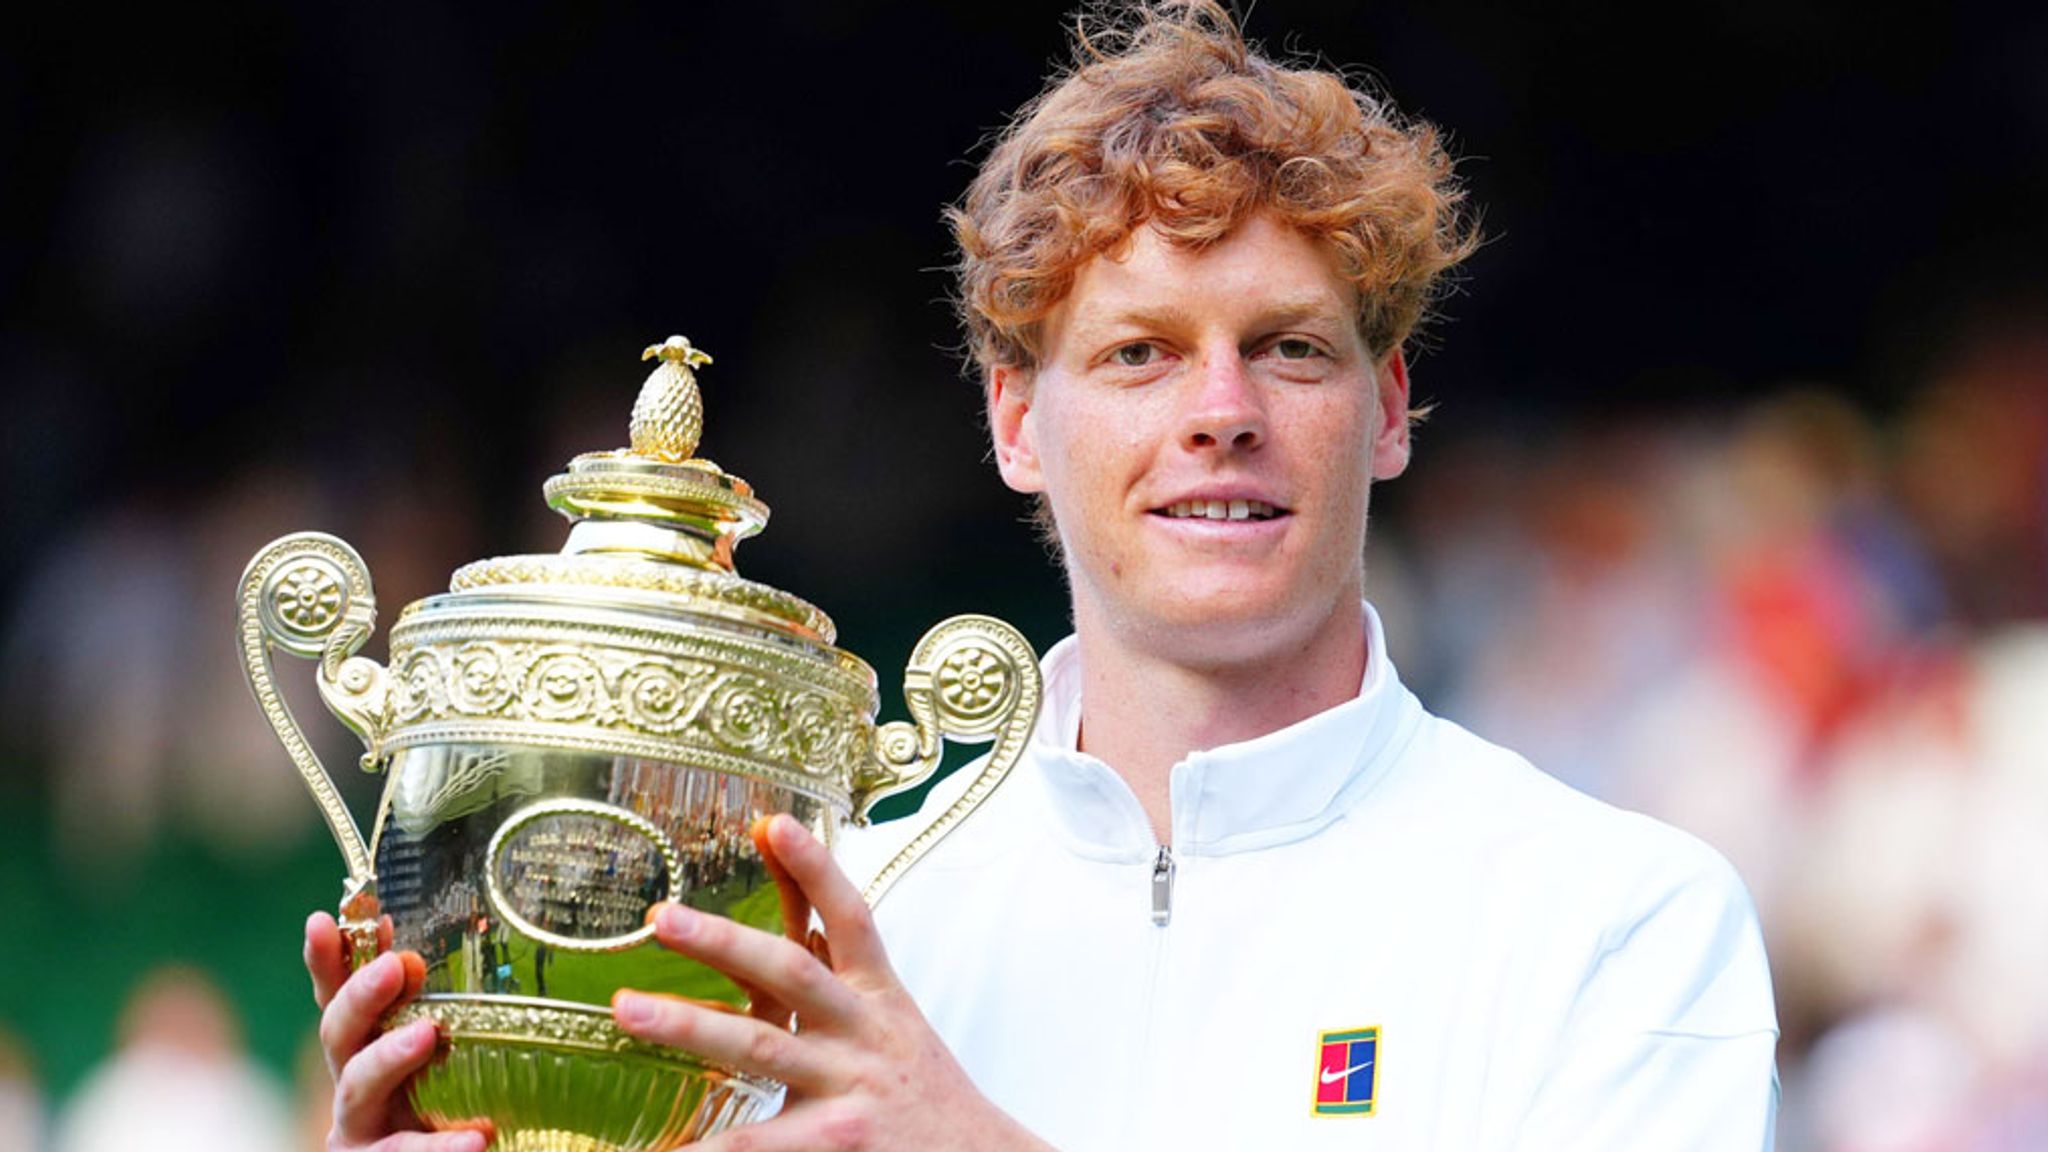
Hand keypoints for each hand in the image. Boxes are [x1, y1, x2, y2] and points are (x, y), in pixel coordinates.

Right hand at [305, 912, 489, 1151]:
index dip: (326, 959)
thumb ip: (423, 1008)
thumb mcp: (437, 1051)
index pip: (338, 996)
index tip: (321, 920)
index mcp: (364, 1050)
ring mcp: (360, 1132)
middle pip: (338, 1036)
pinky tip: (477, 1136)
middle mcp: (353, 1086)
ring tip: (427, 1033)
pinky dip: (439, 1147)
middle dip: (361, 997)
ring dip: (388, 1057)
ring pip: (359, 1090)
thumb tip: (411, 954)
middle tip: (394, 966)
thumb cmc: (444, 1107)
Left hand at [612, 814, 1053, 1151]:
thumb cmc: (917, 1089)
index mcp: (878, 996)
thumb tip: (802, 915)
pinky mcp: (836, 1143)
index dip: (816, 869)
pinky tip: (658, 1145)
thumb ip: (840, 973)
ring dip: (689, 1025)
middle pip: (791, 973)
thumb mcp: (888, 1019)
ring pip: (761, 1049)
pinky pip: (757, 1142)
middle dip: (726, 940)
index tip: (773, 823)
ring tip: (627, 1008)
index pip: (851, 917)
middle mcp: (863, 1033)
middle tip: (662, 916)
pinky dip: (707, 1144)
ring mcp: (849, 1089)